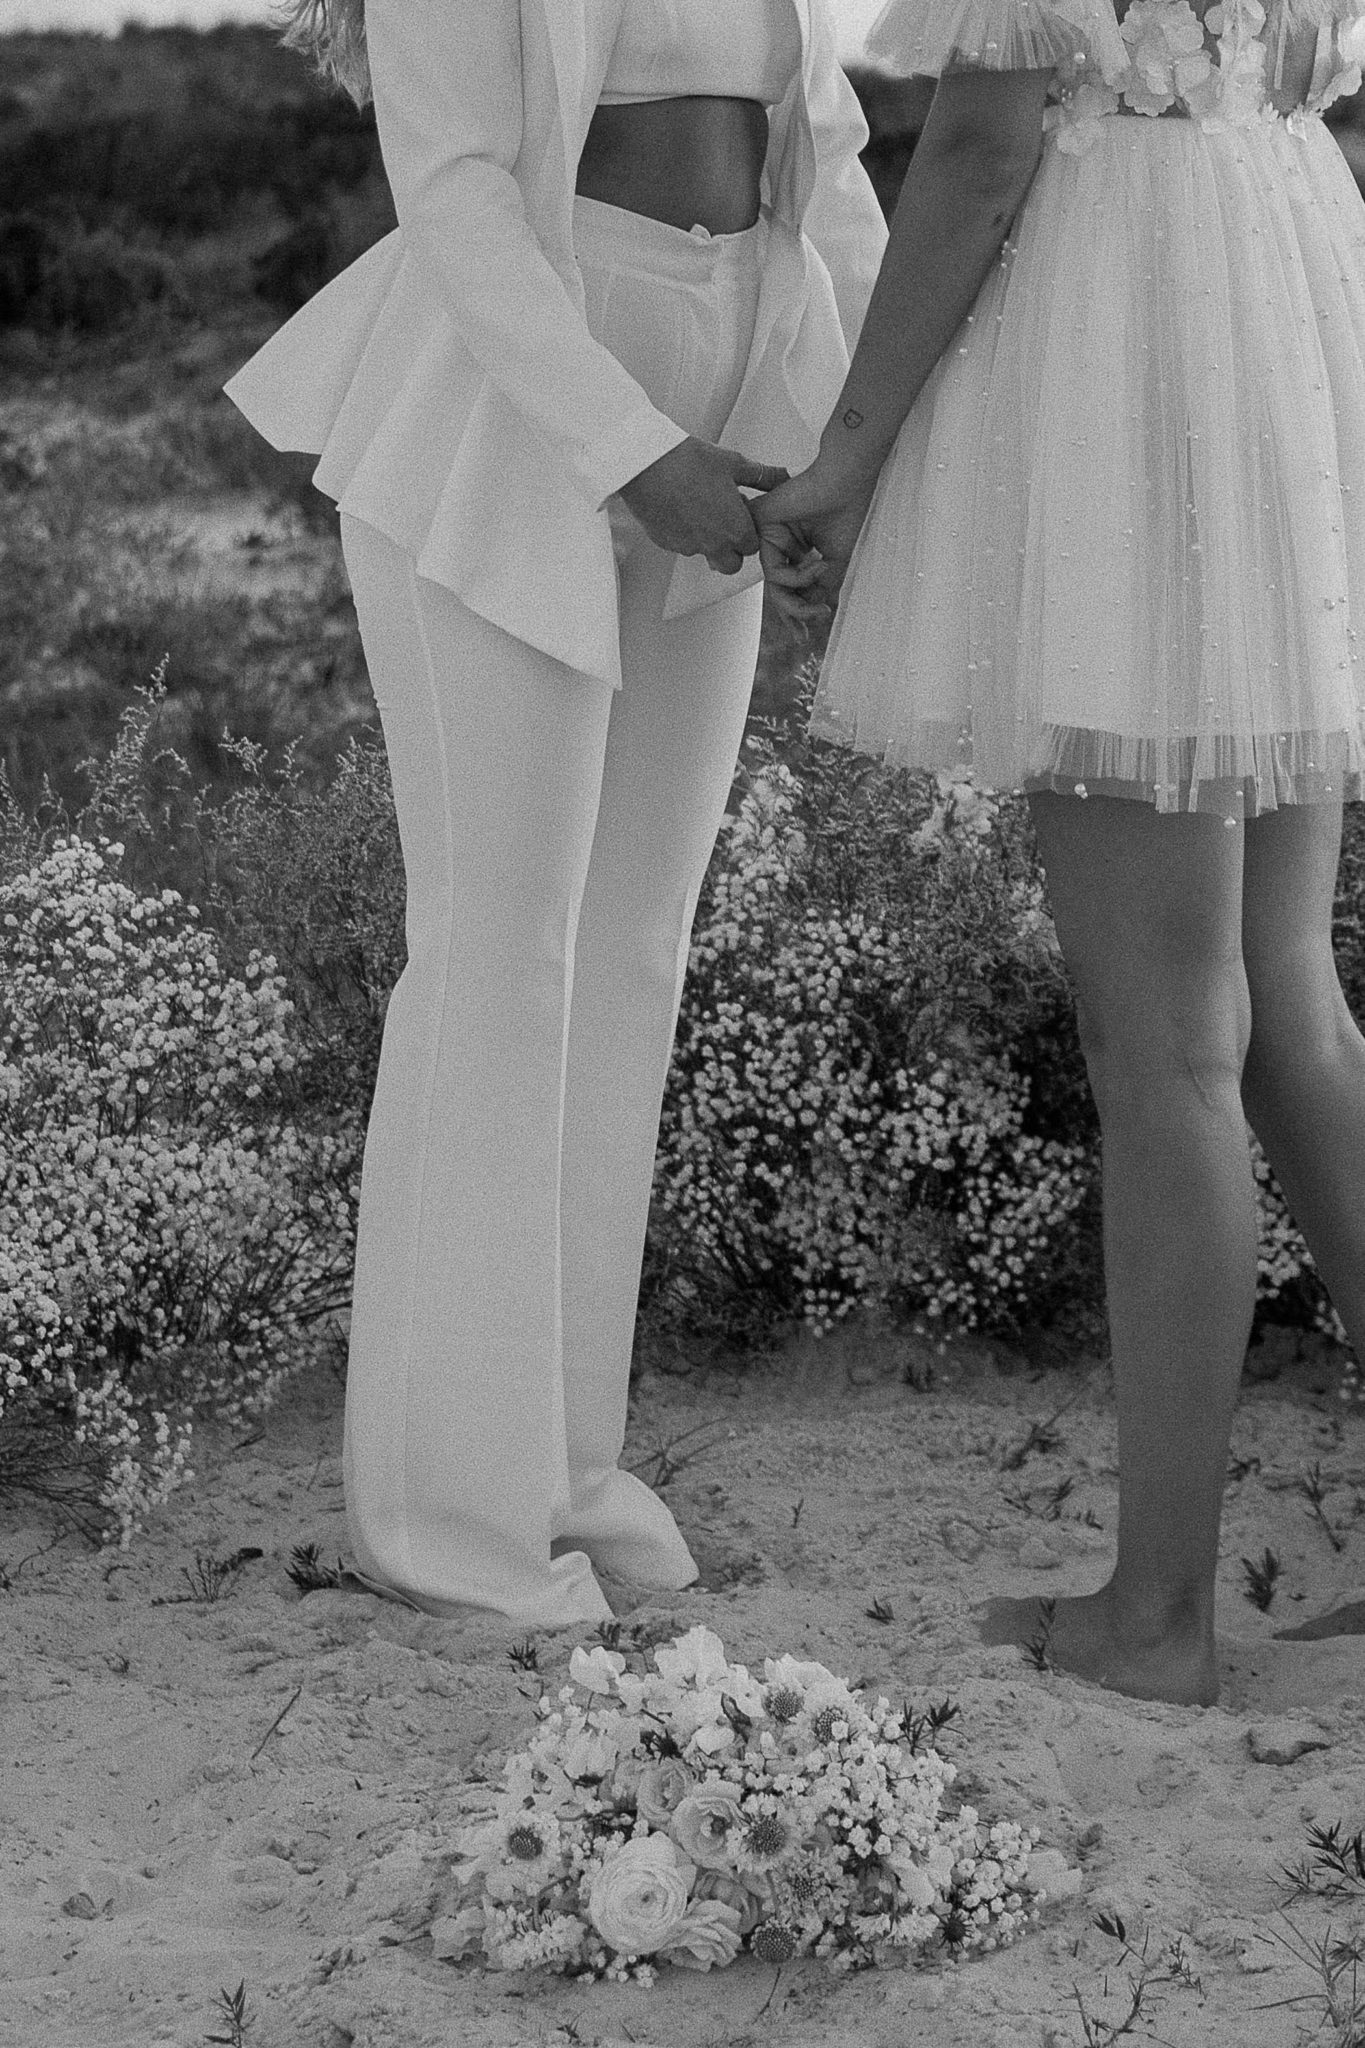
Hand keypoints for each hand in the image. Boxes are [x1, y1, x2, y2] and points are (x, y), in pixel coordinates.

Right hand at [617, 438, 788, 571]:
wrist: (645, 463)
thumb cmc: (688, 461)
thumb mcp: (733, 463)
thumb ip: (762, 476)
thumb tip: (782, 476)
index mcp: (735, 529)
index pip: (752, 545)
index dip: (748, 529)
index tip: (741, 513)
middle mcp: (714, 545)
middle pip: (732, 564)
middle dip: (732, 548)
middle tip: (725, 520)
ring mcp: (688, 547)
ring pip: (706, 555)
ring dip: (708, 540)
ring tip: (700, 507)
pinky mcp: (666, 543)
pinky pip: (682, 546)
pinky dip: (685, 533)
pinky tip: (681, 508)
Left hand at [753, 461, 878, 637]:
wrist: (848, 482)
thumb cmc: (848, 513)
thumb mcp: (837, 562)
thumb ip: (821, 588)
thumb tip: (814, 613)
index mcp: (796, 546)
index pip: (789, 586)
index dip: (797, 613)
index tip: (804, 636)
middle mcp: (779, 541)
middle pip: (778, 589)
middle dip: (795, 612)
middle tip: (814, 621)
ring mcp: (769, 535)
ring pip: (775, 585)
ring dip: (800, 594)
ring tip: (823, 578)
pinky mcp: (761, 528)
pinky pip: (773, 571)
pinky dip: (797, 576)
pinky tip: (816, 563)